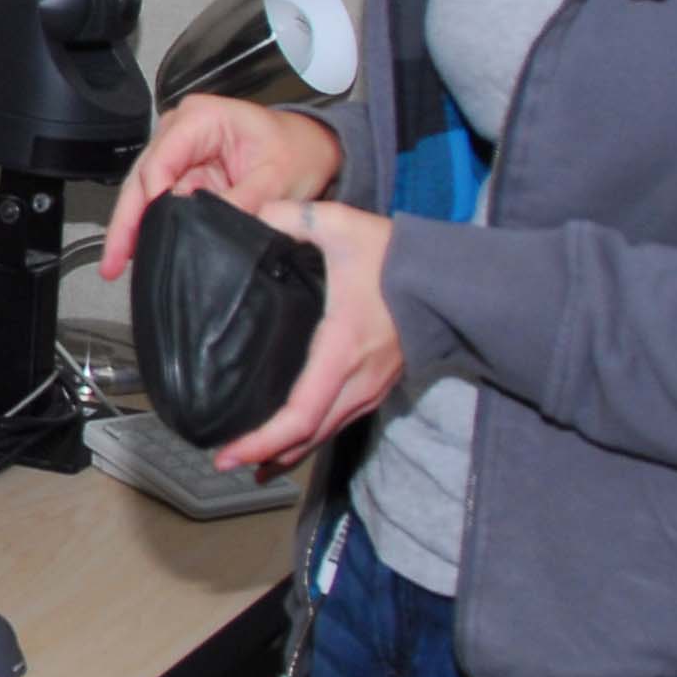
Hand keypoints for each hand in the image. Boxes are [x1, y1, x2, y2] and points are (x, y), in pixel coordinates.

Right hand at [98, 97, 343, 282]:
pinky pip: (158, 201)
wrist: (311, 150)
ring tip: (115, 263)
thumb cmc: (296, 150)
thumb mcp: (278, 177)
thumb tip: (211, 225)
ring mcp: (177, 152)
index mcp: (201, 118)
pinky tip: (134, 250)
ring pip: (142, 192)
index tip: (150, 232)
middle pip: (142, 177)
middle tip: (112, 259)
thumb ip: (245, 200)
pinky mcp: (182, 173)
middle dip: (127, 220)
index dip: (151, 198)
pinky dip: (148, 226)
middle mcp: (180, 131)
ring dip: (131, 227)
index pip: (161, 159)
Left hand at [211, 197, 404, 473]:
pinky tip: (292, 442)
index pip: (299, 414)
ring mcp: (371, 387)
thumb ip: (288, 218)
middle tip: (225, 462)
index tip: (229, 454)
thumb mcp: (337, 225)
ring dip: (288, 452)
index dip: (262, 442)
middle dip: (265, 455)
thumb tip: (244, 213)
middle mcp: (356, 380)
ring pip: (324, 434)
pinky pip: (339, 421)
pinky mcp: (378, 384)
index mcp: (340, 350)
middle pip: (308, 436)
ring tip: (251, 463)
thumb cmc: (395, 255)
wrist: (451, 274)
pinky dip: (311, 437)